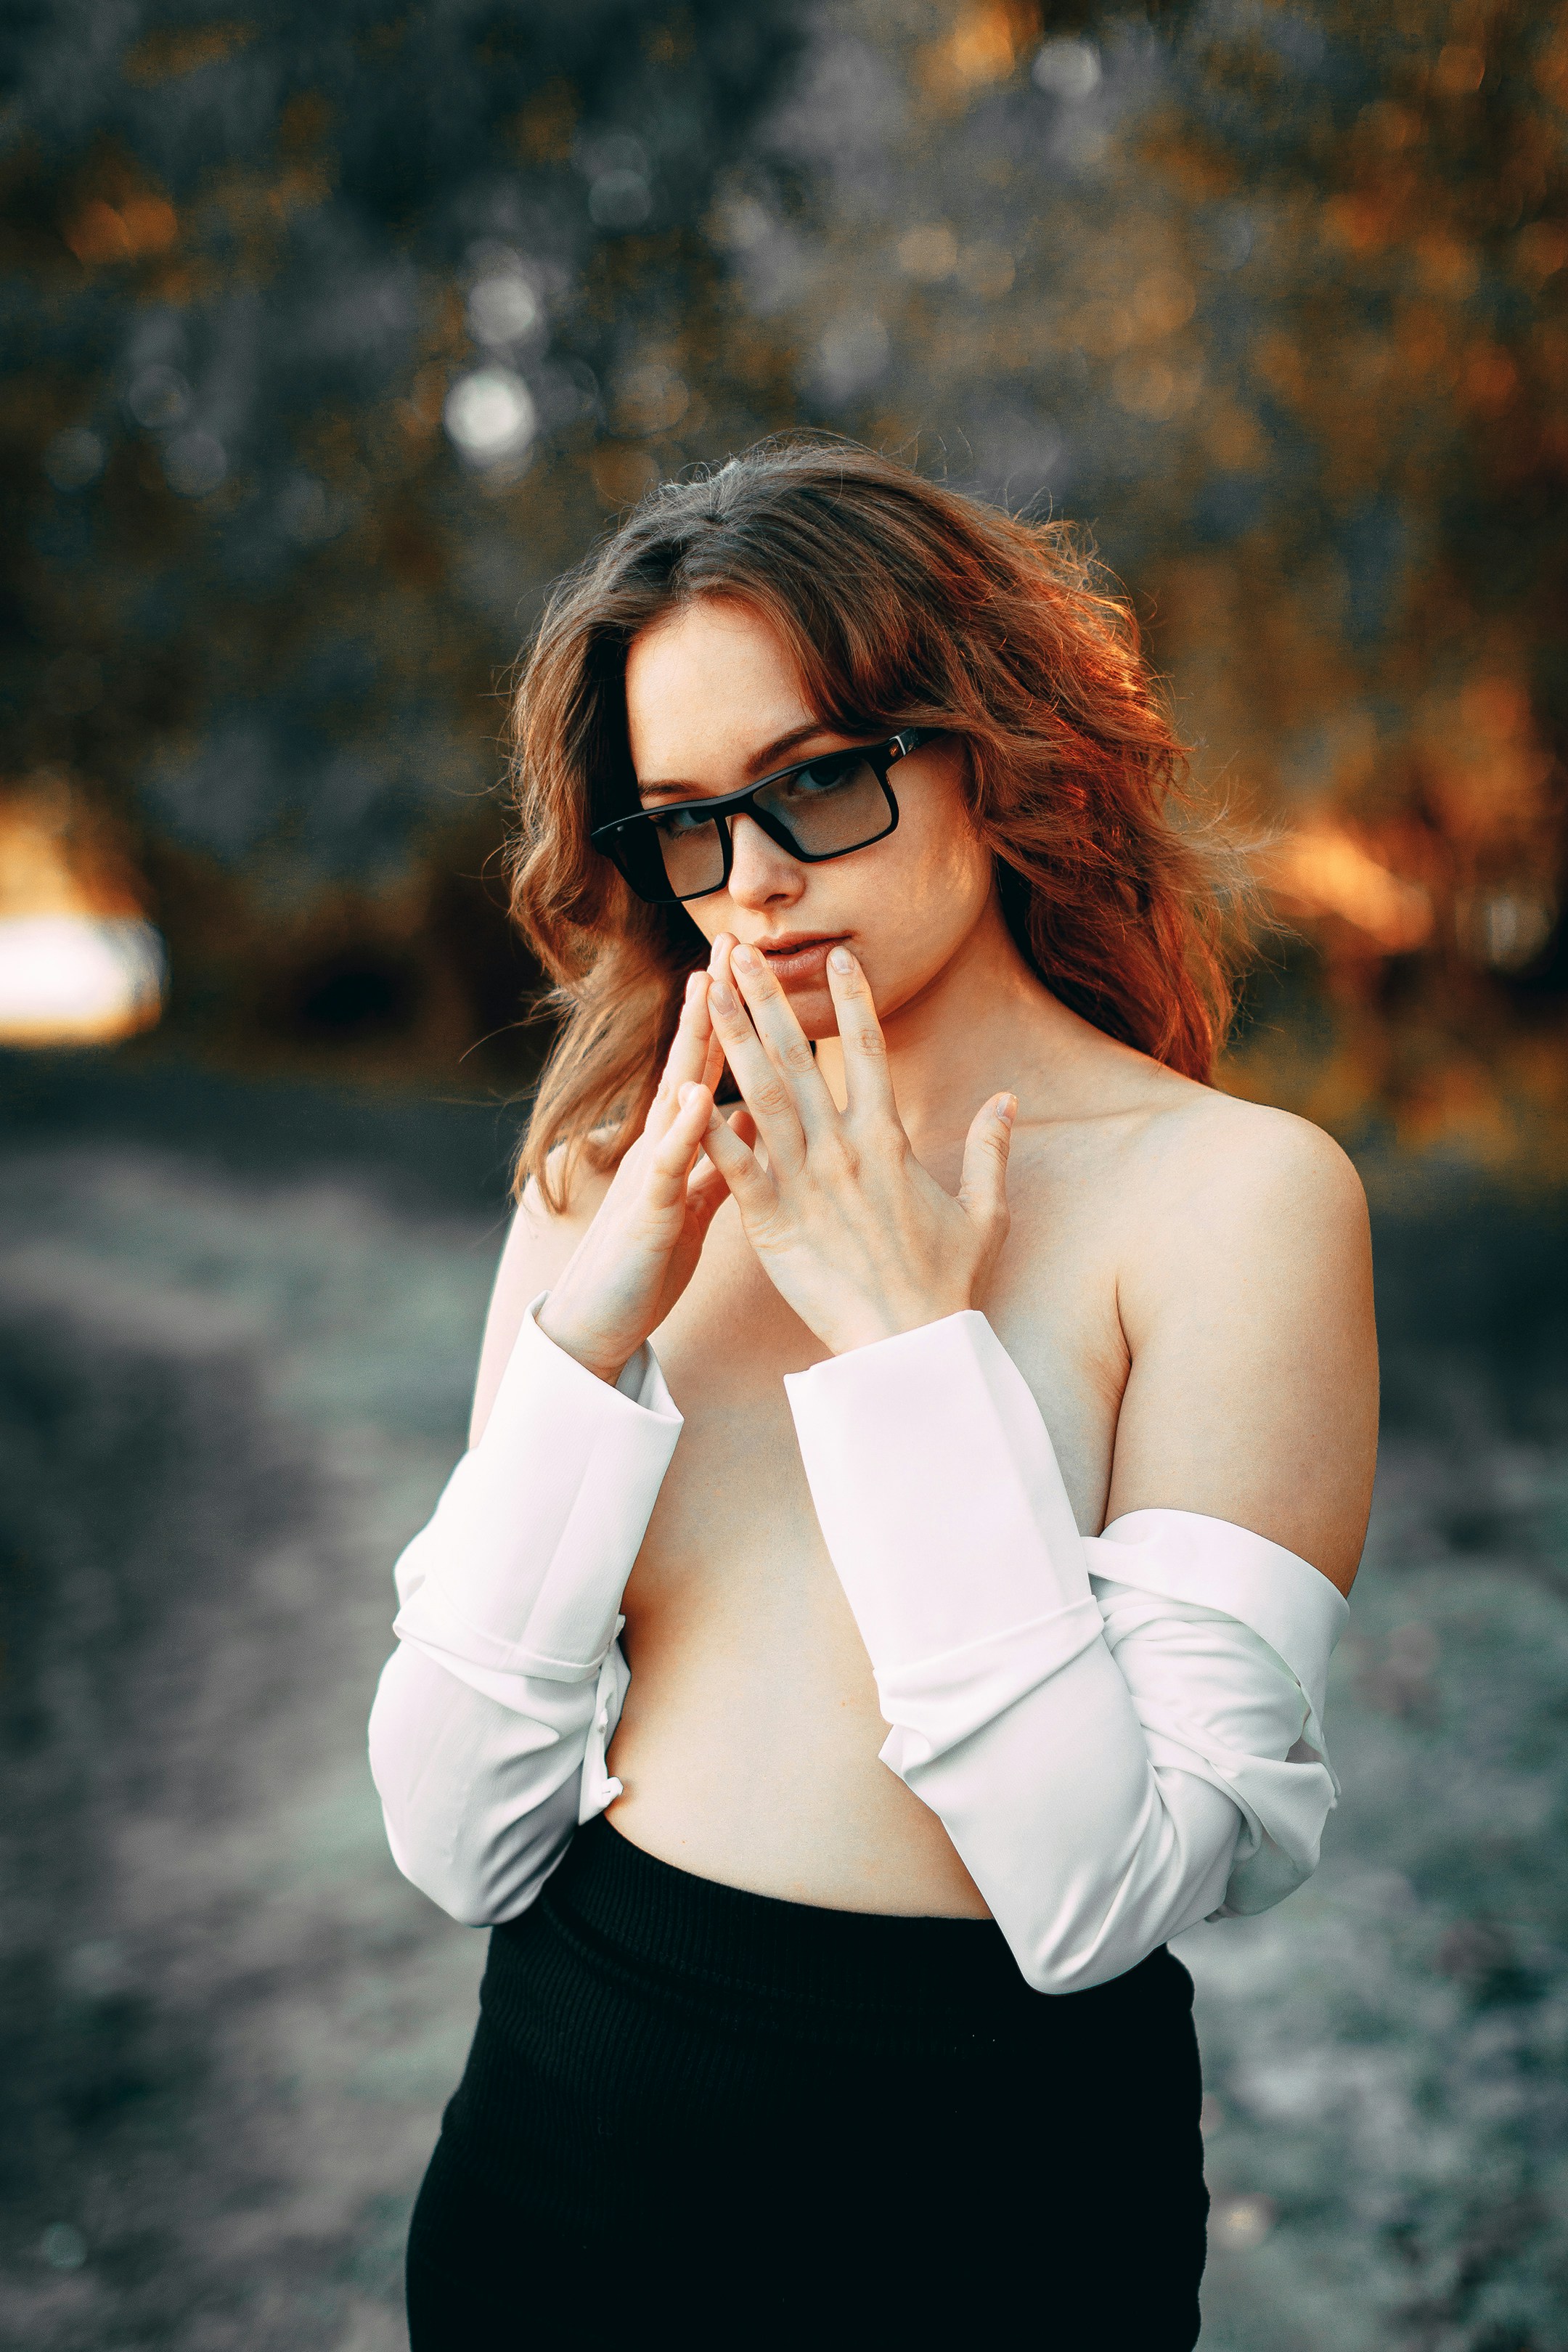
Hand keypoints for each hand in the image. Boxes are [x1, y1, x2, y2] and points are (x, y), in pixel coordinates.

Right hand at [537, 970, 751, 1382]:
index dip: (731, 1013)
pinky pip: (668, 1164)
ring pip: (674, 1095)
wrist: (600, 1317)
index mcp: (678, 1141)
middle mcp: (661, 1143)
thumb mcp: (694, 1198)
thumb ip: (719, 1156)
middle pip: (690, 1058)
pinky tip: (697, 1093)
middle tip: (730, 939)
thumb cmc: (648, 1257)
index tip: (751, 960)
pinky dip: (682, 1128)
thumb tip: (749, 1116)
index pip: (709, 1064)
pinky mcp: (648, 1210)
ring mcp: (650, 1171)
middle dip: (712, 1000)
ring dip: (692, 1042)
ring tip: (709, 986)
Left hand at [696, 937, 1014, 1355]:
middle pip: (801, 1055)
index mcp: (890, 1139)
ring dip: (732, 1035)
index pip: (868, 1050)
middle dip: (769, 996)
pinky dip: (707, 1125)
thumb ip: (991, 1149)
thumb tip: (1008, 1099)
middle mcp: (844, 1148)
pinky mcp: (772, 1220)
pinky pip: (734, 1163)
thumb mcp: (985, 1212)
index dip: (853, 999)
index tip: (836, 956)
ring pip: (760, 1093)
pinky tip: (681, 1085)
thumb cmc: (947, 1285)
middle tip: (742, 948)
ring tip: (707, 988)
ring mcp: (806, 1181)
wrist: (910, 1346)